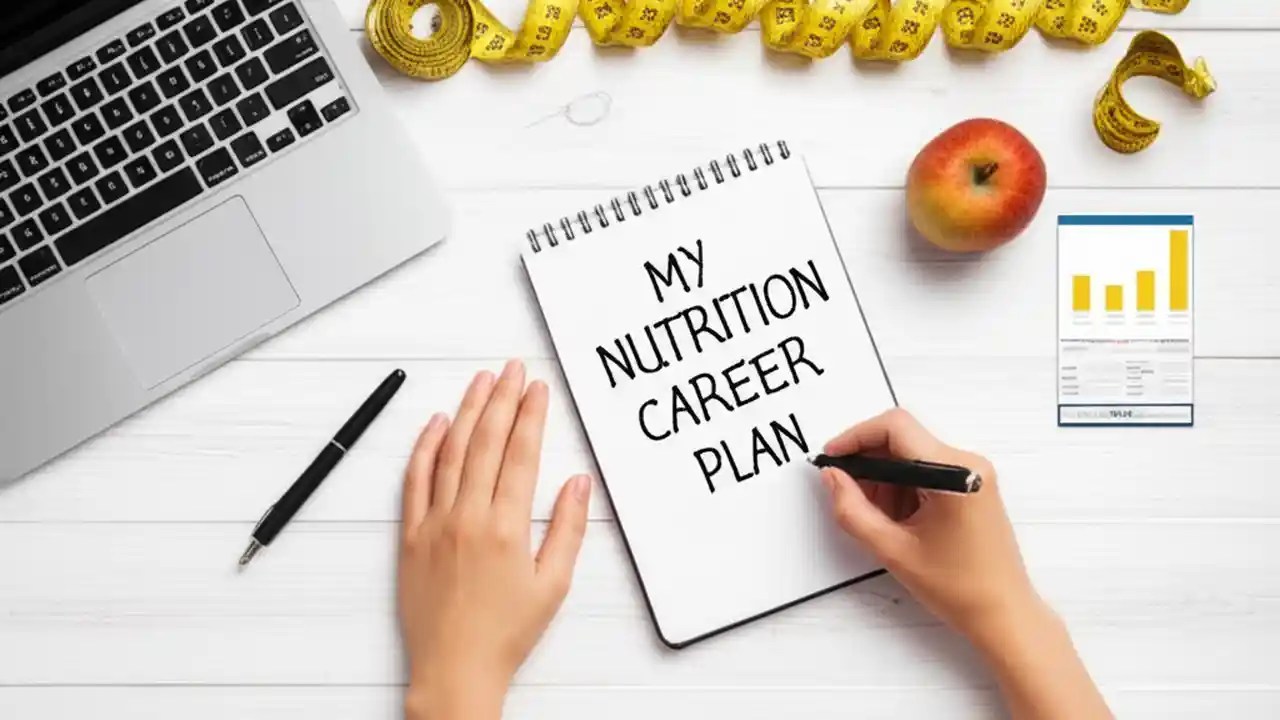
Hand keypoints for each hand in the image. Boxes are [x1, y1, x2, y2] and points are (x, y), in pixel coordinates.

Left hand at [398, 361, 591, 719]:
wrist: (454, 669)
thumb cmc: (505, 634)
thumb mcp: (553, 585)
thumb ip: (567, 529)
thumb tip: (577, 483)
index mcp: (507, 528)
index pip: (521, 454)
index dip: (530, 415)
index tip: (536, 388)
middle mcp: (468, 517)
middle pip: (485, 442)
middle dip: (501, 399)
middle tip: (511, 369)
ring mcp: (435, 524)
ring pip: (450, 452)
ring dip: (466, 412)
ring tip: (480, 382)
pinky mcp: (410, 536)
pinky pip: (414, 480)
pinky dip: (424, 447)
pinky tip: (434, 424)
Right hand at [820, 408, 1112, 718]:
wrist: (1003, 613)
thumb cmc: (960, 588)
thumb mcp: (892, 550)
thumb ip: (852, 510)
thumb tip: (833, 477)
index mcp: (954, 473)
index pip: (895, 427)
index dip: (856, 436)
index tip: (833, 456)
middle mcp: (968, 464)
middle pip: (902, 438)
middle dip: (868, 462)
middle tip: (846, 492)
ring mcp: (973, 473)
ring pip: (911, 455)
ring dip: (885, 478)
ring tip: (877, 518)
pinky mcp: (972, 485)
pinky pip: (927, 470)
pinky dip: (903, 487)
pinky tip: (897, 520)